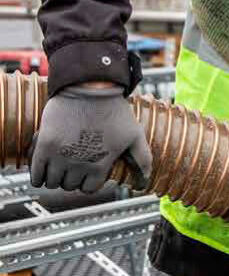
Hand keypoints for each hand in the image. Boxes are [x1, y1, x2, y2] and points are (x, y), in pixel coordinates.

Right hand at [30, 84, 151, 191]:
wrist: (90, 87)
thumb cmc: (113, 110)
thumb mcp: (135, 135)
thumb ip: (143, 158)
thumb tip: (146, 177)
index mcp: (100, 166)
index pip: (89, 188)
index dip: (87, 181)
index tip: (84, 173)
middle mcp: (80, 165)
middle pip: (69, 185)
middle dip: (70, 178)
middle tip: (70, 167)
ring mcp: (61, 155)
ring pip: (52, 181)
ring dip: (53, 177)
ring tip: (56, 167)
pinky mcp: (45, 144)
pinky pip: (36, 171)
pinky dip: (37, 175)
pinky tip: (40, 172)